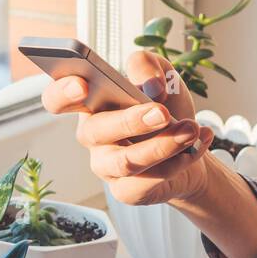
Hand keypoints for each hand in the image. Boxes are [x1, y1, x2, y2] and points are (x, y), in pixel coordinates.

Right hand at [41, 50, 213, 206]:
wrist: (189, 145)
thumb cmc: (165, 107)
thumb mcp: (161, 76)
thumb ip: (149, 66)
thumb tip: (150, 86)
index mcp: (91, 103)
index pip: (57, 99)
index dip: (62, 92)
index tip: (82, 85)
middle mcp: (92, 136)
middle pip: (95, 131)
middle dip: (129, 121)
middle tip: (162, 112)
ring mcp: (106, 165)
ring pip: (125, 161)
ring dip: (162, 145)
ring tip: (191, 130)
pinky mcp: (126, 191)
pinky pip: (148, 181)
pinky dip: (180, 161)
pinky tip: (199, 142)